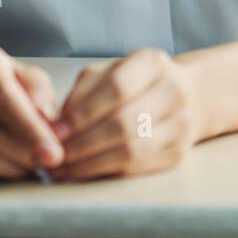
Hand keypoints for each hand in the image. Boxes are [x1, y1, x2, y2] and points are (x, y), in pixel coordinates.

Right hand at [0, 41, 65, 180]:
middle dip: (26, 154)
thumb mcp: (22, 74)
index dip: (30, 127)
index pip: (2, 95)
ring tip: (34, 169)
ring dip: (12, 169)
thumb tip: (48, 119)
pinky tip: (10, 171)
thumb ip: (38, 91)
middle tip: (50, 165)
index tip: (54, 152)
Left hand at [46, 47, 204, 180]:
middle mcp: (173, 91)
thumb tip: (53, 124)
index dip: (82, 112)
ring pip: (130, 150)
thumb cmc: (133, 84)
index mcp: (152, 63)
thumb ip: (82, 92)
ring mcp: (180, 124)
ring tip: (62, 169)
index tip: (53, 131)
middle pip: (123, 123)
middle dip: (82, 143)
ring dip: (90, 164)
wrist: (184, 98)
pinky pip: (137, 168)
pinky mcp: (177, 153)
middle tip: (53, 155)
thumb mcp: (108, 73)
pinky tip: (82, 174)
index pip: (116, 88)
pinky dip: (104, 173)